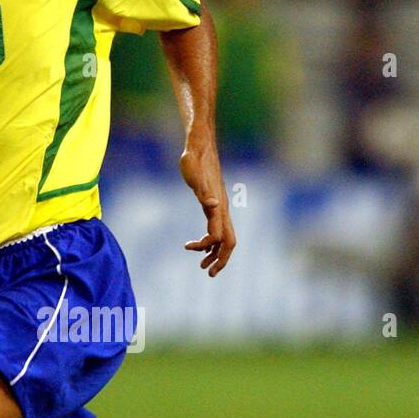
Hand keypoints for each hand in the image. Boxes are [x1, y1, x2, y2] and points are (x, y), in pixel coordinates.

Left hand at [180, 143, 235, 276]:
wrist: (200, 144)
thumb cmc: (193, 157)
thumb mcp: (192, 171)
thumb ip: (202, 190)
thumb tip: (212, 205)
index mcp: (218, 205)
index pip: (218, 236)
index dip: (206, 247)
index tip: (188, 248)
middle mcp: (222, 208)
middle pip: (229, 242)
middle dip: (220, 260)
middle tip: (208, 273)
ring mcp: (220, 207)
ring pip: (225, 238)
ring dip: (215, 254)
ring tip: (203, 266)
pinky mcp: (216, 205)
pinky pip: (218, 230)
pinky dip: (211, 242)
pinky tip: (200, 247)